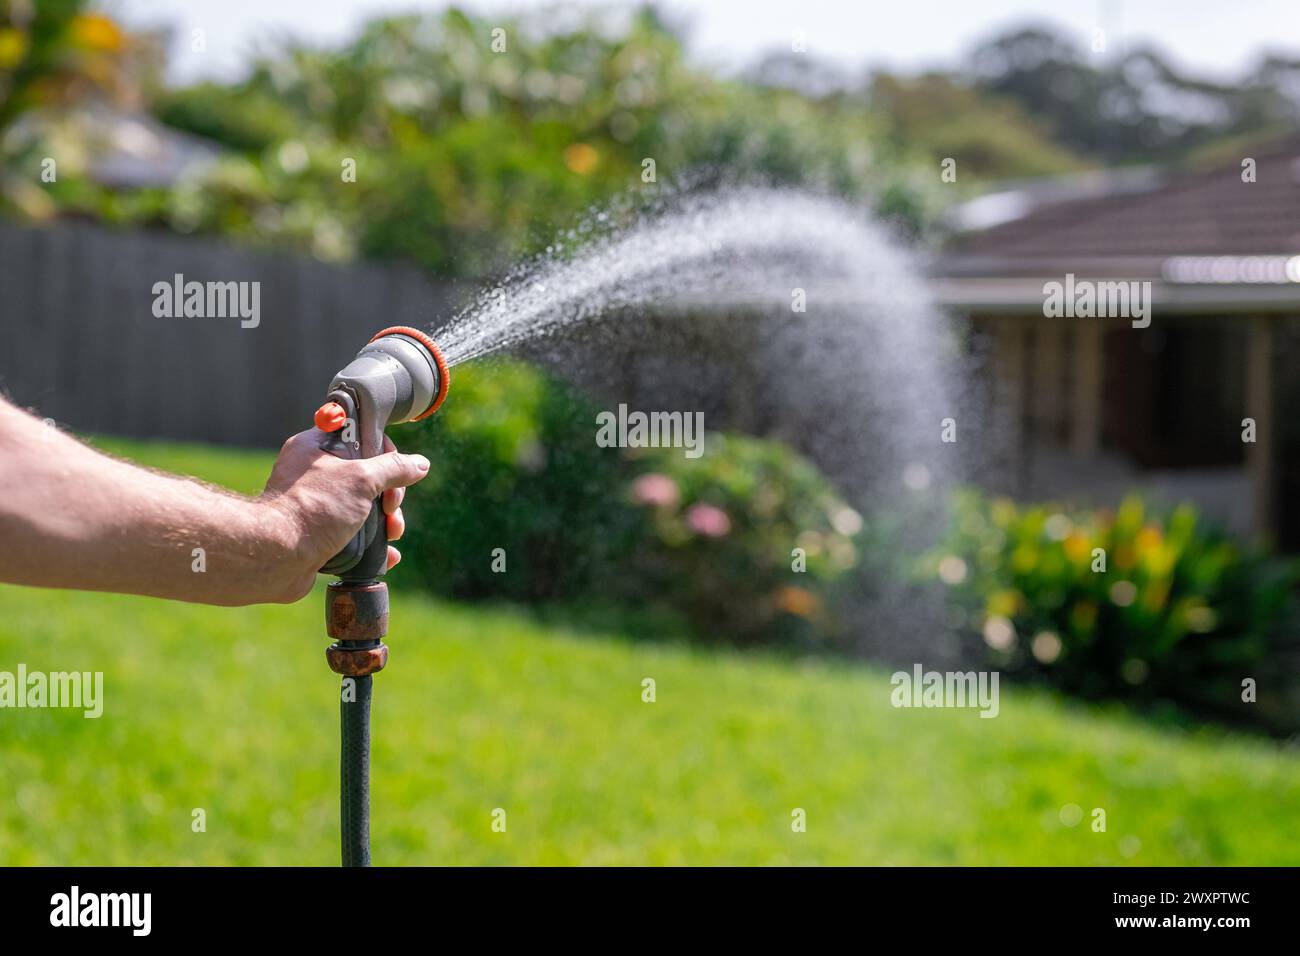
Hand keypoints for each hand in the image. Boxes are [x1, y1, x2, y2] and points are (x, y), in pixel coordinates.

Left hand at [260, 429, 429, 601]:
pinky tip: (389, 555)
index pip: (360, 435)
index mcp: (315, 448)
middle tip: (391, 509)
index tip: (394, 472)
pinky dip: (374, 545)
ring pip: (364, 507)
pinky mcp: (318, 536)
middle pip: (367, 475)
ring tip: (393, 534)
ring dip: (386, 522)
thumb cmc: (312, 511)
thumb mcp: (362, 479)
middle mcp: (313, 474)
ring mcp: (316, 506)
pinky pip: (354, 535)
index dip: (384, 451)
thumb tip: (420, 464)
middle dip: (390, 495)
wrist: (277, 559)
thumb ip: (394, 468)